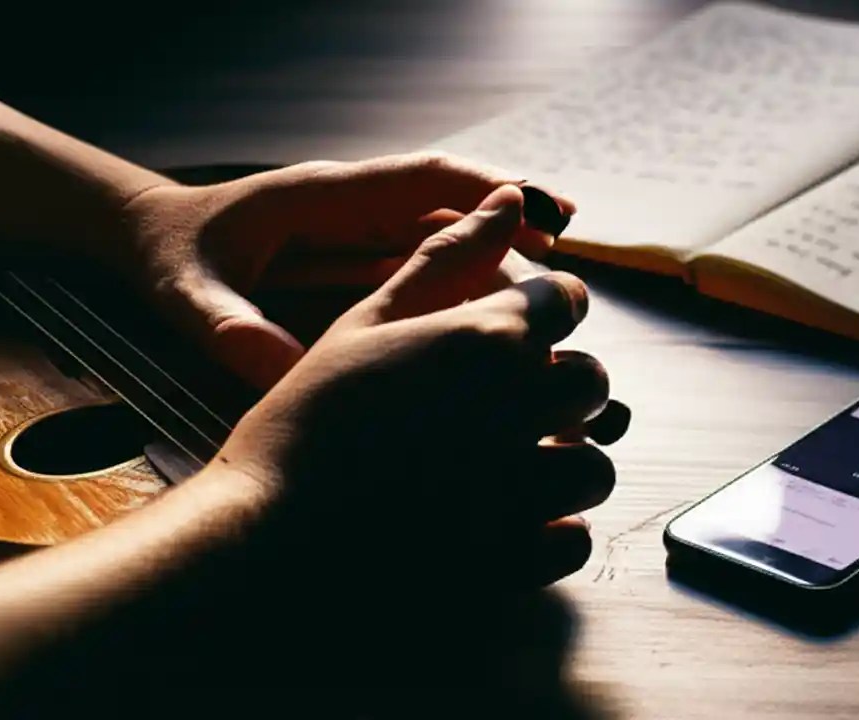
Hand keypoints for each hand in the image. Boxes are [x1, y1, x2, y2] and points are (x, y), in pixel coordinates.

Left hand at [118, 152, 574, 388]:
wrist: (148, 243)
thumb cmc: (169, 258)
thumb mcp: (186, 292)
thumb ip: (226, 323)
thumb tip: (275, 367)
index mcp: (325, 196)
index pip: (423, 179)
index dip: (486, 190)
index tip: (539, 211)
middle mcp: (355, 208)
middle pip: (452, 202)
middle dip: (512, 219)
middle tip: (567, 251)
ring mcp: (361, 233)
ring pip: (448, 234)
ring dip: (499, 254)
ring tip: (552, 290)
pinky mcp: (361, 261)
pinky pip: (427, 265)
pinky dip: (469, 283)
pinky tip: (498, 321)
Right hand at [217, 185, 619, 587]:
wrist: (264, 539)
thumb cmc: (304, 422)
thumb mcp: (365, 324)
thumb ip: (444, 259)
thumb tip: (509, 199)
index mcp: (486, 339)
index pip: (566, 301)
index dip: (542, 313)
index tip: (514, 334)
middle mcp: (519, 408)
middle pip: (592, 381)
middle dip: (560, 389)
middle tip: (505, 406)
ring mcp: (523, 491)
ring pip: (594, 466)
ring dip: (561, 465)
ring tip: (501, 470)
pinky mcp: (518, 561)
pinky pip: (574, 542)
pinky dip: (550, 534)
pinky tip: (499, 526)